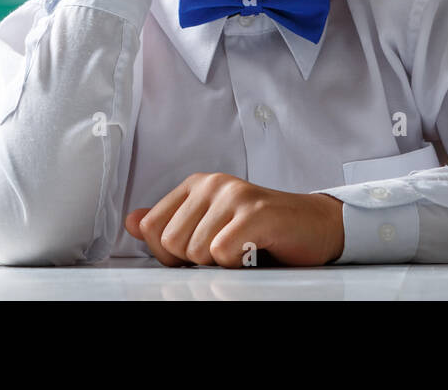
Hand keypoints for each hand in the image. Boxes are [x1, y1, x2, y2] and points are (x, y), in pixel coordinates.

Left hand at [124, 172, 345, 267]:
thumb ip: (172, 222)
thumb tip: (132, 221)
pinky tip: (254, 251)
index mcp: (198, 185)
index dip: (170, 253)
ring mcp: (235, 195)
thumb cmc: (264, 230)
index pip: (150, 227)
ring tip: (242, 249)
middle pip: (170, 242)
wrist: (315, 226)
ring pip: (195, 250)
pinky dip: (237, 264)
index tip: (200, 251)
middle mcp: (214, 184)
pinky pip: (221, 252)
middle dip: (195, 260)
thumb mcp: (212, 225)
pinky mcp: (255, 212)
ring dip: (219, 263)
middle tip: (226, 251)